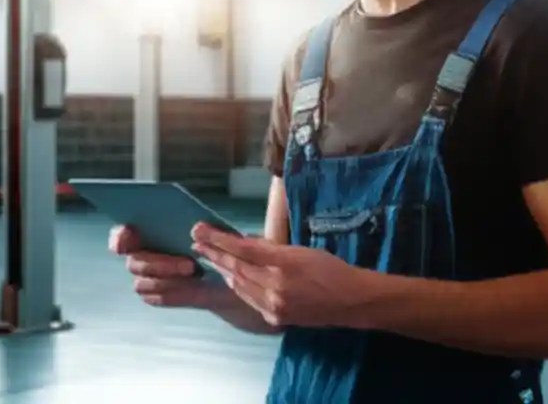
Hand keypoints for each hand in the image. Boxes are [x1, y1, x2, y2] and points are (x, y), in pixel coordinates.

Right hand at [108, 225, 212, 307]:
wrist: (230, 274)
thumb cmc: (217, 245)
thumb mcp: (218, 232)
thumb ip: (208, 228)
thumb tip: (197, 228)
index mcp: (147, 233)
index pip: (120, 236)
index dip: (120, 236)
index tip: (132, 233)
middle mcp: (140, 256)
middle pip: (134, 262)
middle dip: (160, 263)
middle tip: (190, 264)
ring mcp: (146, 279)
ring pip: (142, 283)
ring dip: (167, 280)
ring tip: (195, 274)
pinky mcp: (157, 296)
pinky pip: (155, 298)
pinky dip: (171, 293)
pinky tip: (190, 288)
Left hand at [191, 223, 376, 329]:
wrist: (351, 302)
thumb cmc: (331, 269)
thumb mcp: (302, 251)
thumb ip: (272, 249)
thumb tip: (246, 243)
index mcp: (283, 264)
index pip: (243, 249)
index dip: (219, 240)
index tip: (200, 230)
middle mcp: (274, 286)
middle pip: (236, 268)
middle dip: (214, 253)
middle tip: (196, 240)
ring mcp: (272, 305)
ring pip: (238, 285)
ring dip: (222, 269)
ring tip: (208, 255)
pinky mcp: (274, 318)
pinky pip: (248, 299)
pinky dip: (237, 286)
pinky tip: (230, 277)